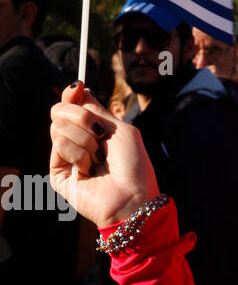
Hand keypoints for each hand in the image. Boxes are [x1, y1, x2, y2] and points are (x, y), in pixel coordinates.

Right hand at [50, 82, 158, 228]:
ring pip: (57, 126)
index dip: (72, 94)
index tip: (77, 88)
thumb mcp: (119, 129)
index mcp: (92, 130)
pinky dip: (79, 154)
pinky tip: (89, 169)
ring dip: (85, 140)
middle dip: (81, 118)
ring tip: (99, 159)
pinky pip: (59, 145)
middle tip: (99, 135)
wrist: (133, 197)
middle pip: (59, 111)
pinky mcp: (58, 172)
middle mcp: (77, 142)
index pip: (71, 104)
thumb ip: (96, 109)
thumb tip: (77, 87)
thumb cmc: (134, 166)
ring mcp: (66, 157)